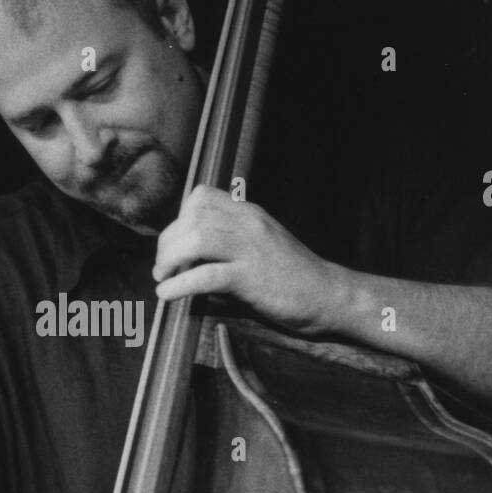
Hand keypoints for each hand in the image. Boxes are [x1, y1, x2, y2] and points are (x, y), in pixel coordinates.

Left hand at [153, 185, 343, 335]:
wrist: (329, 296)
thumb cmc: (293, 276)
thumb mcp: (262, 243)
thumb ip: (231, 239)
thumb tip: (189, 252)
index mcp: (250, 212)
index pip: (201, 196)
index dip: (179, 218)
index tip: (175, 242)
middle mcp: (249, 224)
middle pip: (191, 218)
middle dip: (167, 243)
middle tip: (162, 267)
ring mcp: (251, 249)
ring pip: (195, 240)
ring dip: (169, 260)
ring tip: (163, 278)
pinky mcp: (252, 278)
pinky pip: (206, 275)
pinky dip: (179, 284)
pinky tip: (168, 294)